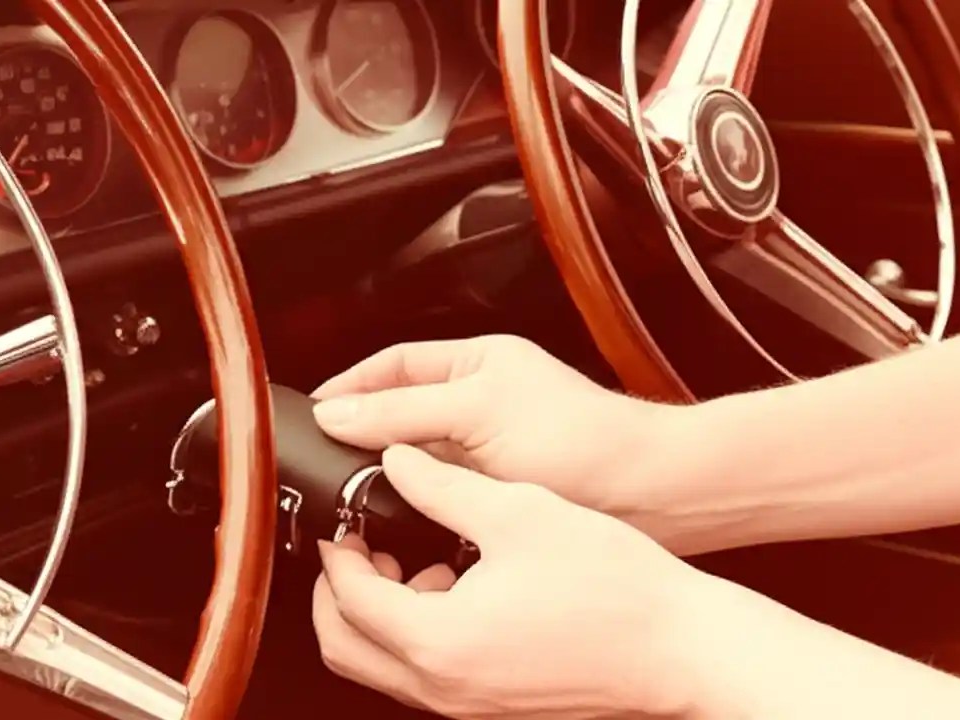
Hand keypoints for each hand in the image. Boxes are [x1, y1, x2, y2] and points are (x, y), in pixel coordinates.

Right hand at [312, 336, 690, 547]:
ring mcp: (486, 448)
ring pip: (416, 457)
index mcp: (476, 362)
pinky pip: (438, 492)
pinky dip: (416, 503)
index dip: (349, 387)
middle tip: (326, 460)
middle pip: (398, 412)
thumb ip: (402, 413)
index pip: (392, 366)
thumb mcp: (478, 414)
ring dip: (389, 473)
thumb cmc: (584, 440)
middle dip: (363, 433)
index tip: (312, 414)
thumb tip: (336, 414)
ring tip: (357, 493)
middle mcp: (478, 401)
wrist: (647, 495)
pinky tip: (402, 519)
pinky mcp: (495, 490)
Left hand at [313, 445, 726, 718]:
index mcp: (439, 642)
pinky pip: (429, 676)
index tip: (344, 522)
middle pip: (347, 649)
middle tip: (364, 545)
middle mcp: (446, 689)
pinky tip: (462, 587)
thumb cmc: (617, 589)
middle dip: (343, 592)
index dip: (337, 553)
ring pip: (386, 667)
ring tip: (420, 558)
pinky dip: (422, 634)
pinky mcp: (496, 708)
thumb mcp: (519, 512)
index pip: (348, 600)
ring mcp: (471, 708)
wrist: (686, 649)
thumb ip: (440, 485)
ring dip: (383, 613)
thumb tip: (393, 461)